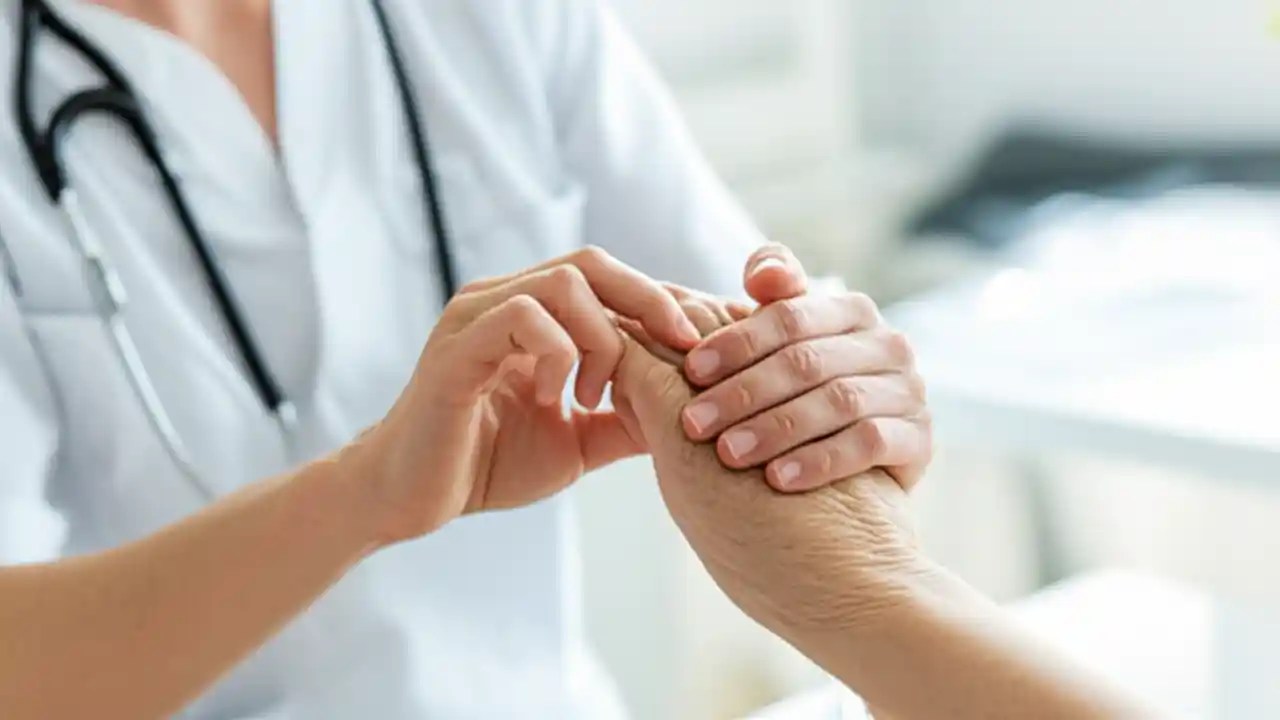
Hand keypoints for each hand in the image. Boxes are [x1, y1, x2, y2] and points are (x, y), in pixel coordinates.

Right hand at [342, 247, 702, 544]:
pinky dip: (559, 354)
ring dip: (602, 337)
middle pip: (594, 263)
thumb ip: (628, 417)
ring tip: (596, 393)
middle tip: (683, 351)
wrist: (412, 499)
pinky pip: (524, 317)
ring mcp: (476, 316)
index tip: (702, 349)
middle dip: (651, 301)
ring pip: (564, 282)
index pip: (610, 280)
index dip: (663, 305)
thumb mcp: (580, 441)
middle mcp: (503, 299)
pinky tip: (558, 398)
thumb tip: (691, 407)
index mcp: (533, 313)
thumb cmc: (489, 464)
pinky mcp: (457, 347)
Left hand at [610, 328, 923, 639]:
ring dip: (777, 426)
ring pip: (837, 395)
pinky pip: (870, 439)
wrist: (847, 545)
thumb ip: (721, 346)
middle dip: (743, 389)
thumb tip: (649, 307)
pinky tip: (779, 482)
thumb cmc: (781, 450)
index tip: (690, 371)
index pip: (786, 310)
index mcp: (841, 313)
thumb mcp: (749, 392)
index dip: (735, 339)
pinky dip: (819, 459)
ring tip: (729, 455)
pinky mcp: (921, 438)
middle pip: (808, 355)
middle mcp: (883, 343)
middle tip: (692, 423)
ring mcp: (908, 389)